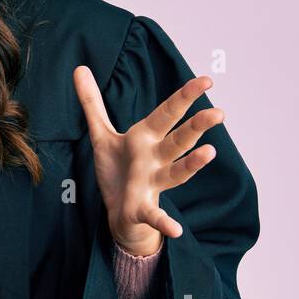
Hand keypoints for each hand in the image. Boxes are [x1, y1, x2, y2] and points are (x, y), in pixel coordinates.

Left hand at [72, 66, 223, 254]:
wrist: (119, 211)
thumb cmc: (117, 169)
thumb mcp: (102, 134)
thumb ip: (92, 102)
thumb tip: (79, 68)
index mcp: (145, 138)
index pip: (167, 113)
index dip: (185, 96)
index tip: (207, 80)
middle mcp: (155, 159)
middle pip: (178, 140)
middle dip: (196, 126)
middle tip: (218, 113)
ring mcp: (152, 184)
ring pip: (176, 172)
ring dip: (193, 164)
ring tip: (209, 153)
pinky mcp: (142, 208)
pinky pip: (155, 215)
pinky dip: (165, 223)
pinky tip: (176, 230)